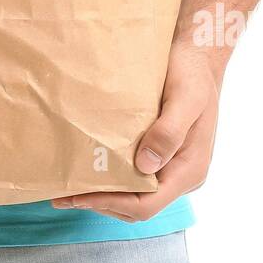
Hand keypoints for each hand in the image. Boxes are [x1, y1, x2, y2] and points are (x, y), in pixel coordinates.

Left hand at [52, 44, 225, 222]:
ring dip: (102, 194)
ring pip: (133, 194)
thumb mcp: (185, 99)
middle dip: (100, 203)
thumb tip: (145, 165)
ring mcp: (170, 167)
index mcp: (190, 170)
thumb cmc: (193, 75)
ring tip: (68, 186)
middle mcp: (181, 175)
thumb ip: (169, 132)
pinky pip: (134, 176)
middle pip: (137, 205)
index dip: (112, 203)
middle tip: (63, 194)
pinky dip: (111, 178)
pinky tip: (88, 168)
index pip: (148, 204)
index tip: (80, 195)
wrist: (199, 57)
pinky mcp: (160, 155)